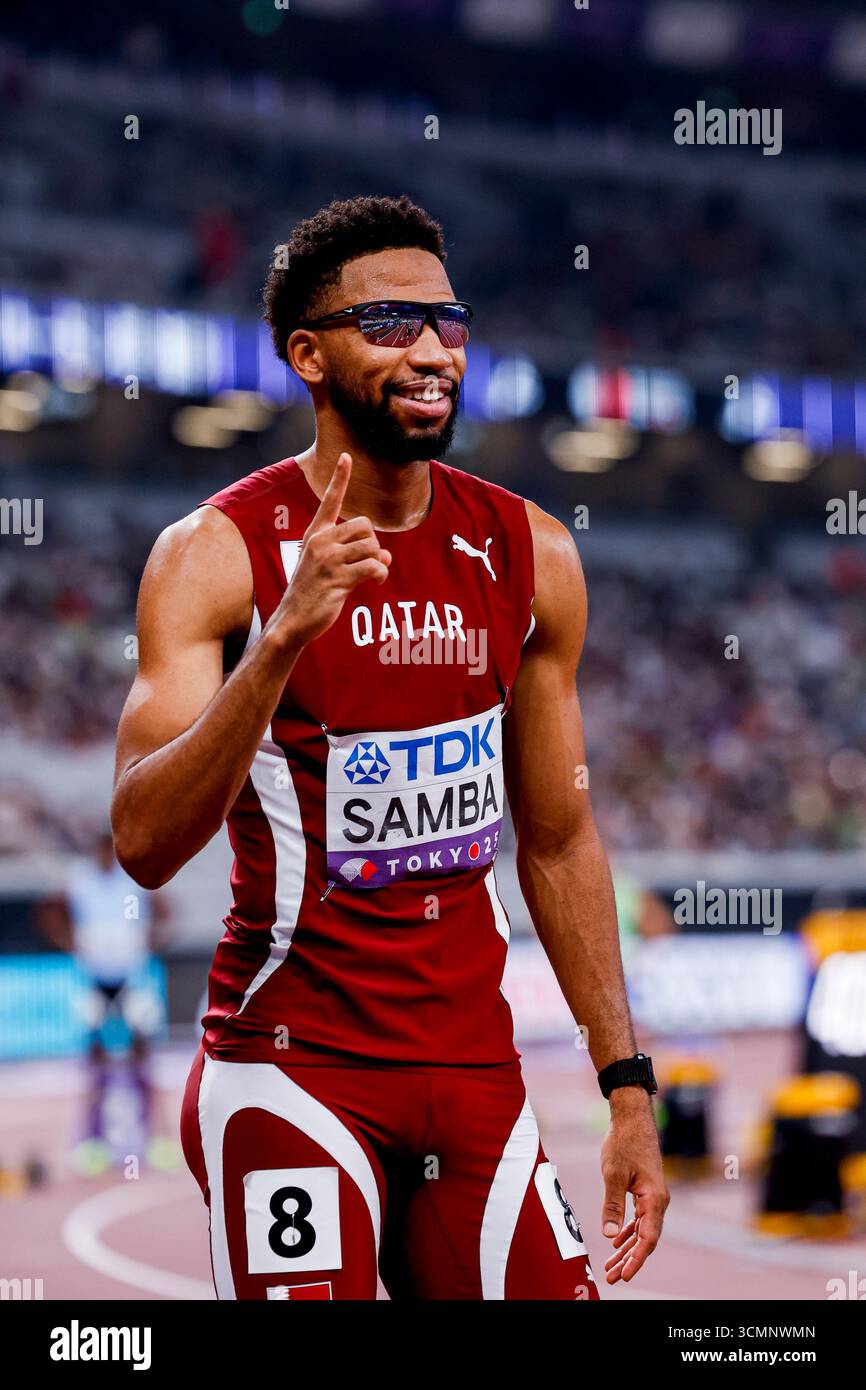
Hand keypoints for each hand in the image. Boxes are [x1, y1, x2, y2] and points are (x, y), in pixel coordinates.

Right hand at [276, 453, 390, 645]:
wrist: (293, 620)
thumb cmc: (313, 593)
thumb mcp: (333, 569)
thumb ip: (357, 557)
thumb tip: (387, 557)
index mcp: (316, 534)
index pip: (330, 500)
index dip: (340, 477)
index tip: (346, 456)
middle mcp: (321, 542)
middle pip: (365, 525)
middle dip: (374, 543)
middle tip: (369, 561)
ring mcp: (328, 559)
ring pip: (372, 546)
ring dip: (379, 561)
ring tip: (373, 574)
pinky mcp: (338, 578)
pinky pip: (373, 566)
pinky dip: (380, 574)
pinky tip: (375, 582)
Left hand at [600, 1090, 668, 1283]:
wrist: (632, 1118)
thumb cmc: (624, 1143)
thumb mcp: (613, 1174)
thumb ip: (612, 1205)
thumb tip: (610, 1235)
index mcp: (654, 1198)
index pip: (648, 1238)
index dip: (636, 1259)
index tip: (625, 1275)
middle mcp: (658, 1201)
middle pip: (646, 1239)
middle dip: (629, 1260)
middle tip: (613, 1277)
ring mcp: (652, 1196)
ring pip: (642, 1230)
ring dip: (627, 1248)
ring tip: (611, 1266)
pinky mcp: (645, 1190)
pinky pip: (639, 1218)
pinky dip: (628, 1232)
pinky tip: (617, 1242)